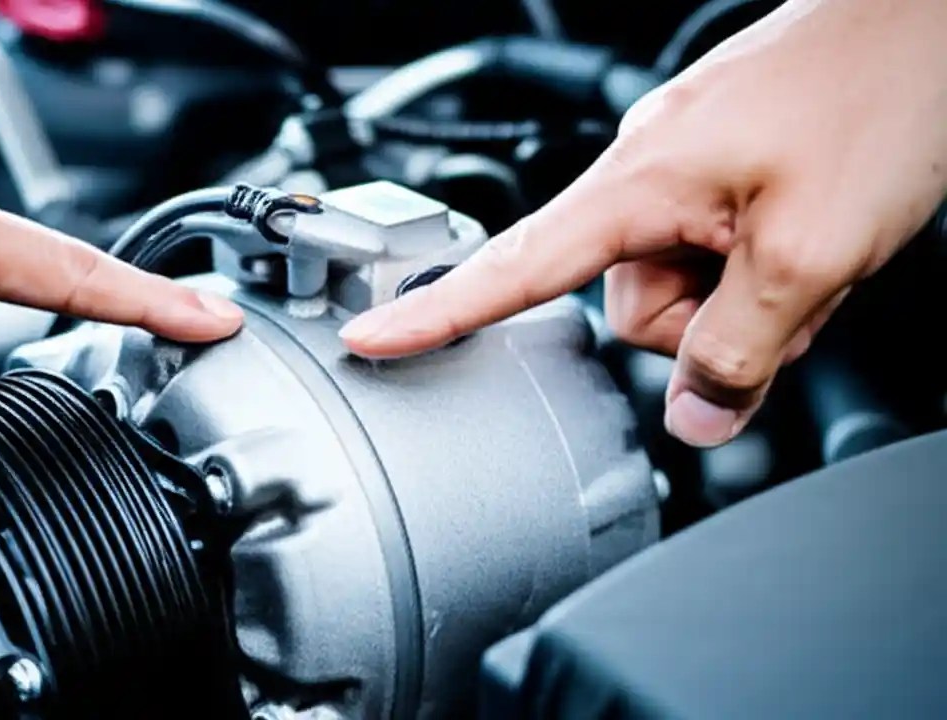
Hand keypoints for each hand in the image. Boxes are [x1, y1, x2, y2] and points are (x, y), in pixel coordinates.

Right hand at [341, 0, 946, 446]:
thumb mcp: (814, 251)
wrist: (930, 18)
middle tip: (784, 290)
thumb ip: (741, 348)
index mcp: (636, 185)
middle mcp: (644, 171)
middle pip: (631, 305)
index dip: (436, 313)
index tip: (368, 340)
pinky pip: (714, 243)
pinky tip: (806, 234)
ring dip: (742, 294)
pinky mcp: (722, 164)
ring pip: (681, 283)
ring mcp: (684, 166)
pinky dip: (757, 261)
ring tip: (807, 254)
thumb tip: (698, 420)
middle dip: (705, 323)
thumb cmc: (877, 98)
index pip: (511, 266)